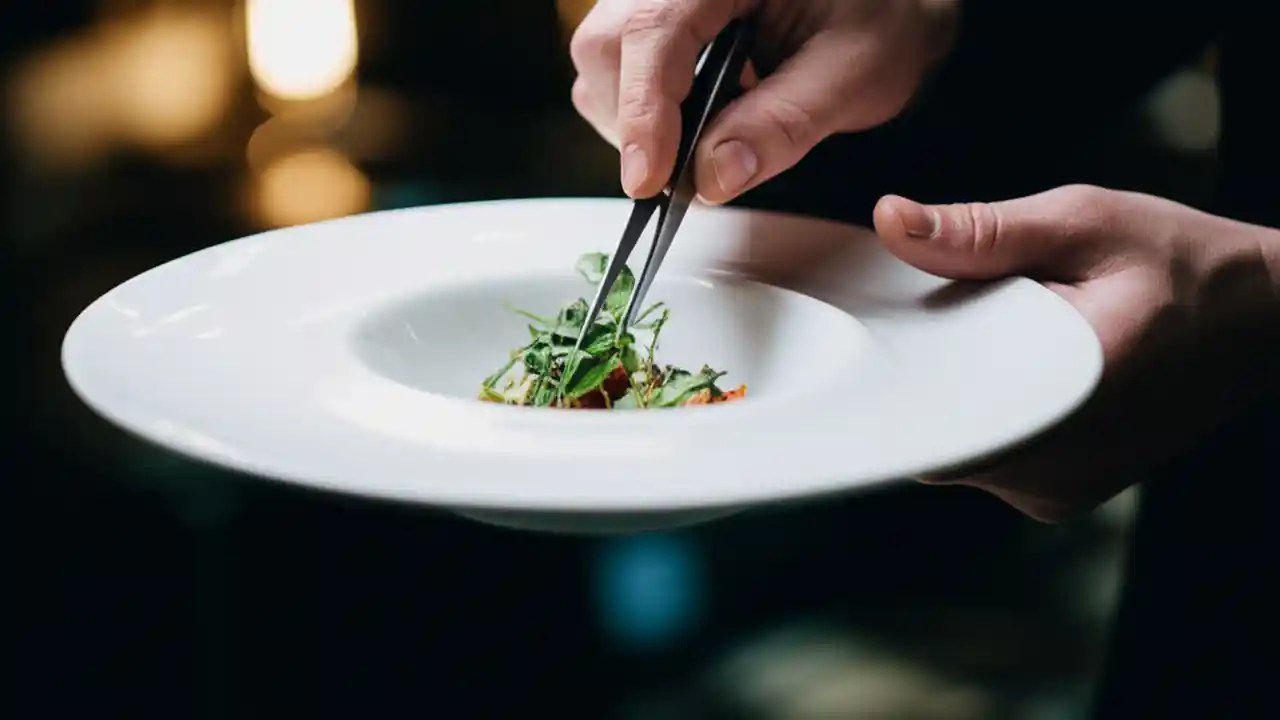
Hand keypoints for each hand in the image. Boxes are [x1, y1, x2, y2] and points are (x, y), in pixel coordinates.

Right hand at [569, 0, 957, 201]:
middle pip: (607, 44)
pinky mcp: (658, 16)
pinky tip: (699, 120)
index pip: (653, 30)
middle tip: (679, 177)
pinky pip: (620, 64)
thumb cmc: (881, 20)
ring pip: (604, 58)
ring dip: (638, 119)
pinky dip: (646, 109)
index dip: (643, 111)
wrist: (890, 5)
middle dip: (634, 121)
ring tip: (706, 139)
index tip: (650, 182)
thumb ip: (783, 125)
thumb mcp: (854, 74)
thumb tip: (713, 177)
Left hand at [872, 185, 1279, 521]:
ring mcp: (1056, 489)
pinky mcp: (1059, 494)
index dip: (885, 376)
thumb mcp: (1084, 223)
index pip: (927, 415)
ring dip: (950, 397)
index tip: (868, 333)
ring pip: (955, 451)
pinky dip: (979, 416)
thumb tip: (892, 222)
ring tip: (975, 335)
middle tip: (925, 314)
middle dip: (917, 378)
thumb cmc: (1182, 264)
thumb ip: (983, 231)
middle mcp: (1055, 465)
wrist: (1262, 322)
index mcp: (1064, 396)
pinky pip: (985, 461)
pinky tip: (999, 367)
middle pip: (931, 435)